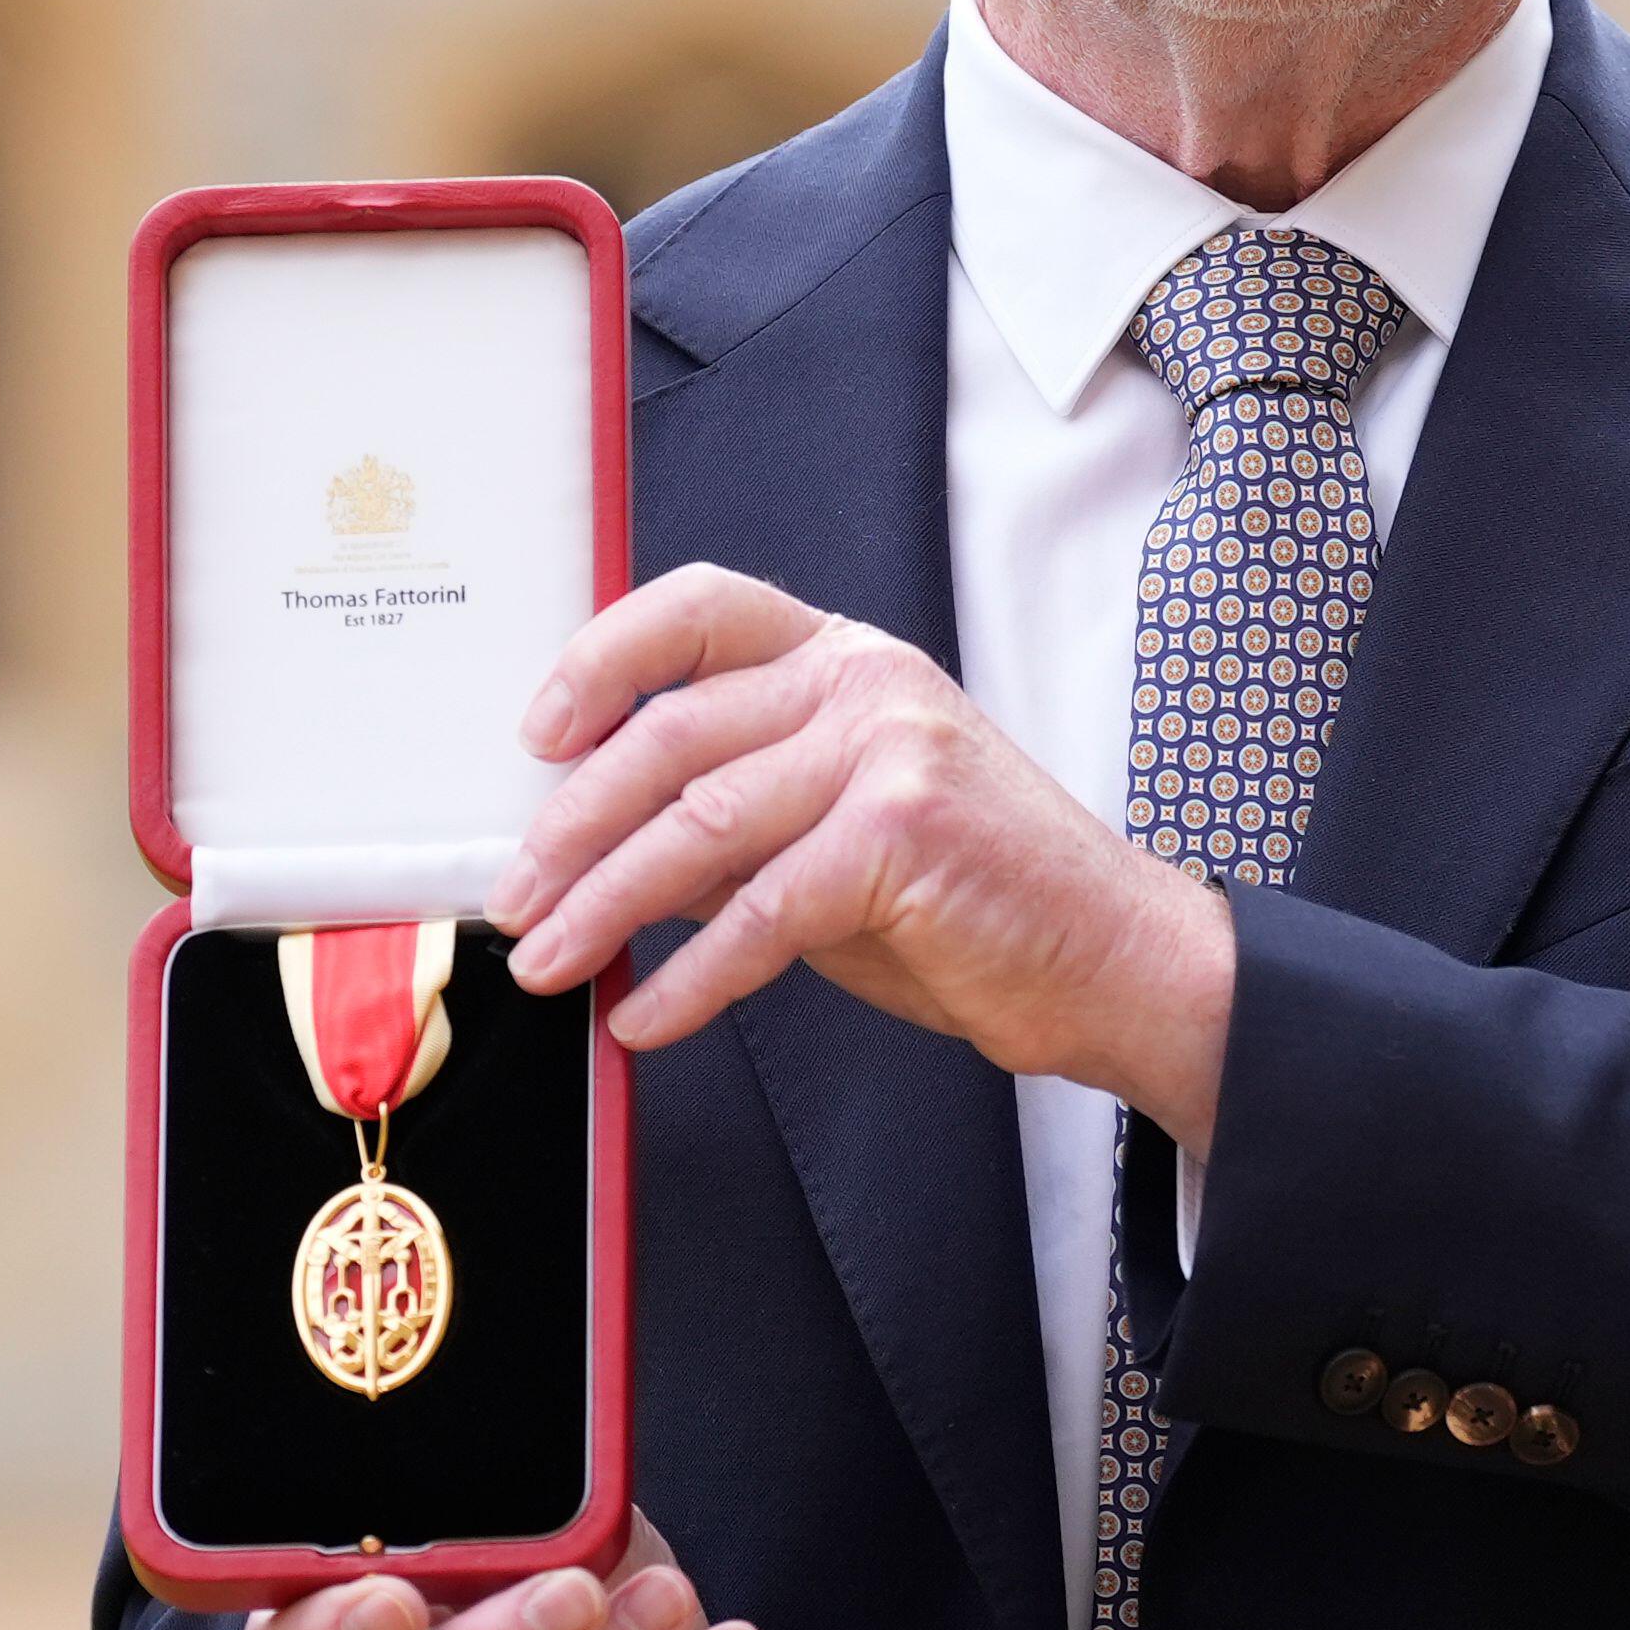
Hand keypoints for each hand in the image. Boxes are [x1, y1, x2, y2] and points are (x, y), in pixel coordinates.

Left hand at [495, 563, 1231, 1142]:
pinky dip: (689, 978)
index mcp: (847, 658)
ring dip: (604, 906)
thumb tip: (599, 854)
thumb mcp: (836, 835)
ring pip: (698, 825)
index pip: (699, 612)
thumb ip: (734, 821)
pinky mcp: (901, 833)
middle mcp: (865, 682)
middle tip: (516, 899)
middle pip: (672, 736)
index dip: (601, 661)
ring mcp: (888, 748)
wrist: (1114, 961)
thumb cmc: (977, 902)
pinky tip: (647, 1017)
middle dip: (571, 829)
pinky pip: (758, 913)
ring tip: (549, 962)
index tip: (538, 735)